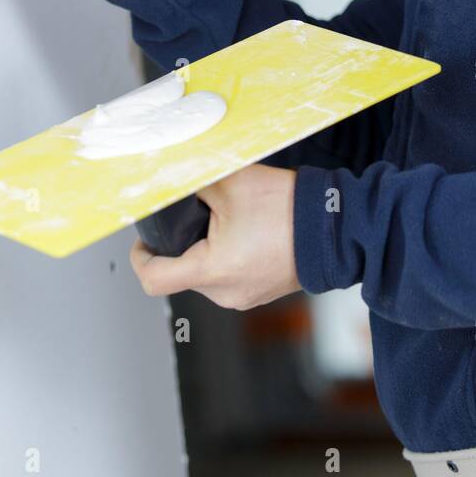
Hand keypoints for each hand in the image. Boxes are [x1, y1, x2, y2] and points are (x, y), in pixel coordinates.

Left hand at [129, 164, 299, 307]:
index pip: (153, 278)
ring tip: (232, 219)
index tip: (145, 238)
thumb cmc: (288, 209)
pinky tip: (249, 231)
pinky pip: (231, 275)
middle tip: (202, 214)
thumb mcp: (230, 184)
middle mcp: (225, 292)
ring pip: (207, 273)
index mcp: (211, 270)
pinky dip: (231, 255)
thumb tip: (169, 180)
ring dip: (209, 248)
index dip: (140, 256)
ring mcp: (244, 296)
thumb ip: (192, 184)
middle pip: (181, 272)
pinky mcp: (260, 291)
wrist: (335, 227)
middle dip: (184, 242)